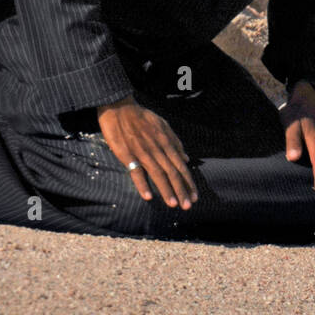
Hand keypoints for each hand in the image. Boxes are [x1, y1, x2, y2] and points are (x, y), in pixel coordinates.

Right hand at [98, 96, 197, 210]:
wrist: (120, 107)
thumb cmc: (142, 117)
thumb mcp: (163, 124)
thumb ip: (175, 141)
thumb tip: (187, 158)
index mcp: (166, 142)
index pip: (180, 165)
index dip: (188, 181)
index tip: (194, 196)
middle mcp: (157, 148)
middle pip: (172, 172)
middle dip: (181, 190)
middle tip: (187, 206)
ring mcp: (142, 152)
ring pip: (157, 174)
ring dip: (166, 190)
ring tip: (173, 205)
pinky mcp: (127, 154)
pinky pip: (135, 171)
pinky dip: (142, 184)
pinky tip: (148, 196)